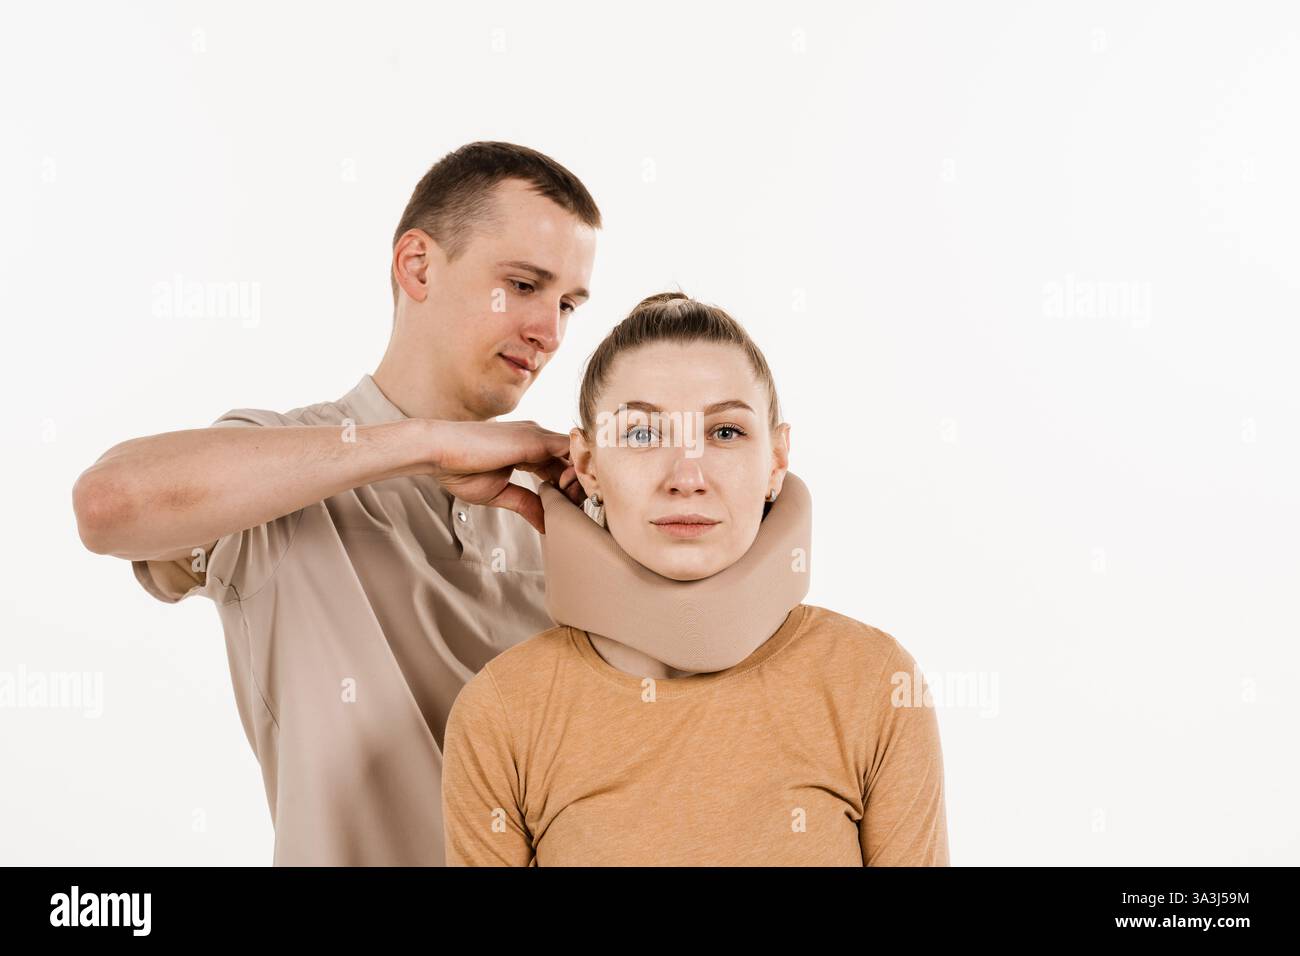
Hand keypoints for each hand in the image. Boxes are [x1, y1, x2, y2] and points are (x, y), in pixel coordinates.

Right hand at [425, 419, 586, 532]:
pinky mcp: (535, 439)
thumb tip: (547, 524)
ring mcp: (538, 435)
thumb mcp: (500, 493)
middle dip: (580, 484)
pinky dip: (578, 468)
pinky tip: (571, 490)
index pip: (562, 465)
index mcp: (528, 448)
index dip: (570, 488)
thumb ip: (527, 504)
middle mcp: (537, 438)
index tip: (567, 509)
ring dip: (581, 478)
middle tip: (574, 508)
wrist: (439, 453)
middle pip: (575, 458)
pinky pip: (572, 448)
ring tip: (573, 502)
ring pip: (578, 452)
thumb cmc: (461, 469)